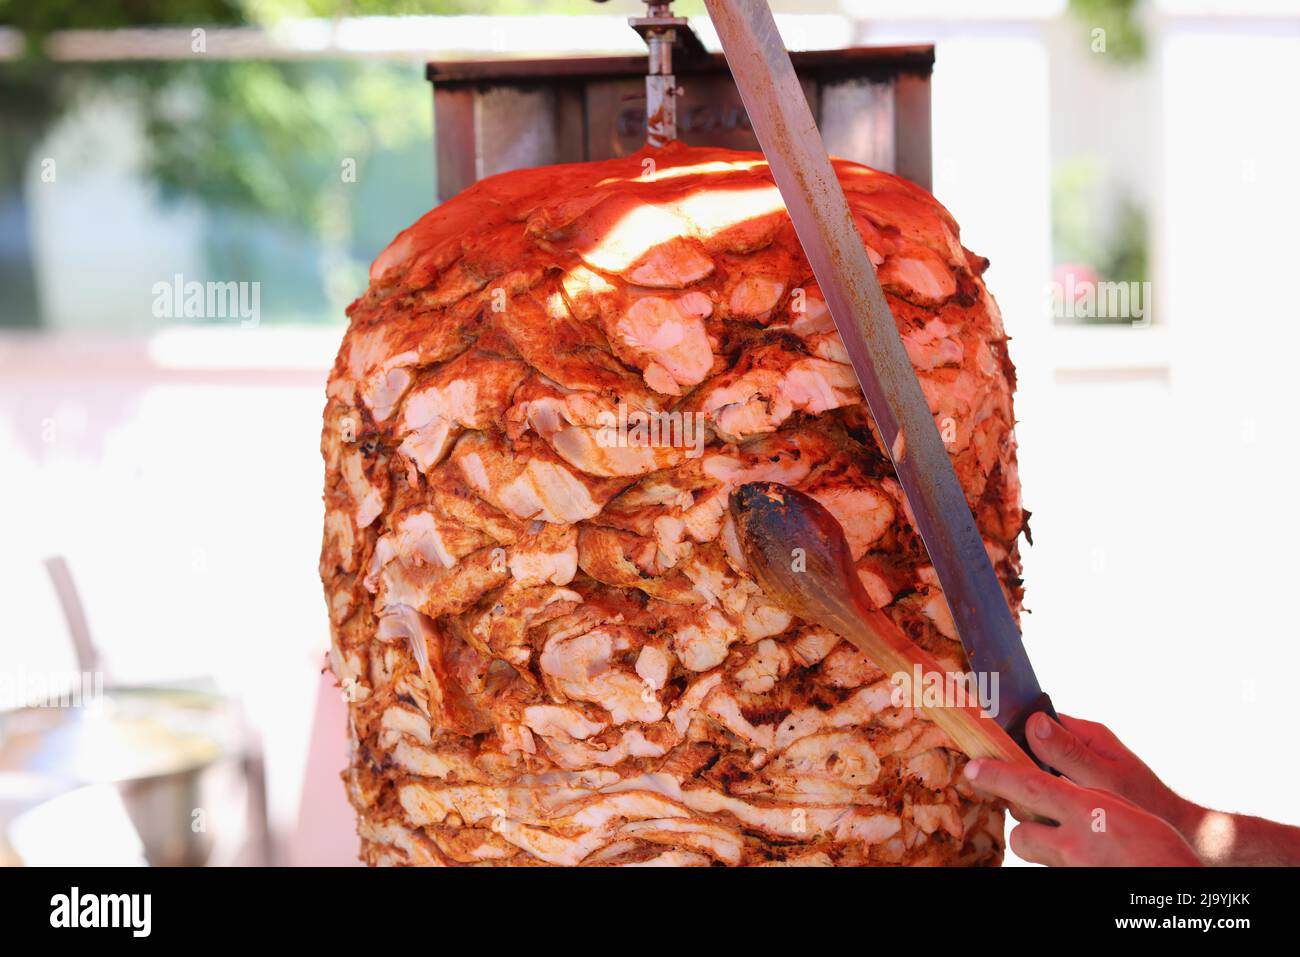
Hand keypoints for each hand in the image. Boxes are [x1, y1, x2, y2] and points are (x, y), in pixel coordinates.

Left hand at [963, 756, 1201, 865]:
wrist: (1176, 884)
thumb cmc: (1162, 848)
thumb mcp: (1126, 807)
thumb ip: (1088, 796)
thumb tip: (1059, 785)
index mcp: (1088, 811)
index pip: (1029, 787)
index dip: (997, 776)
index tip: (973, 769)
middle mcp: (1075, 843)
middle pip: (1021, 829)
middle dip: (1022, 820)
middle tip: (1039, 813)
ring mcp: (1073, 868)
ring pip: (1033, 852)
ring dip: (1041, 843)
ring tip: (1070, 840)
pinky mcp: (1073, 882)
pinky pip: (1055, 868)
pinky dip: (1063, 860)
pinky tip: (1089, 858)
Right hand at [1019, 711, 1198, 832]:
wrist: (1169, 828)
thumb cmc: (1143, 801)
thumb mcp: (1102, 776)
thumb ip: (1068, 752)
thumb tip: (1033, 722)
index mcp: (1087, 733)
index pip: (1037, 720)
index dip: (1014, 733)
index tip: (997, 752)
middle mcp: (1080, 746)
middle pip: (1032, 745)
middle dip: (1019, 765)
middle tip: (1012, 786)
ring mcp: (1078, 766)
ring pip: (1037, 768)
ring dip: (1030, 786)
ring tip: (1029, 805)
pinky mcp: (1077, 786)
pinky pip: (1048, 786)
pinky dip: (1041, 799)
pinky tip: (1041, 814)